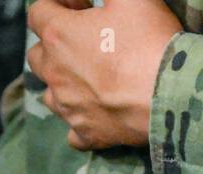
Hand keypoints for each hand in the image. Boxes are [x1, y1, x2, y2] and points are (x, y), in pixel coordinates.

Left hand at [26, 0, 181, 149]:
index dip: (55, 3)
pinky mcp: (84, 132)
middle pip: (36, 55)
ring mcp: (66, 107)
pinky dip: (80, 119)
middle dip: (52, 43)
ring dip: (62, 81)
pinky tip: (96, 111)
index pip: (37, 13)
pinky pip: (72, 129)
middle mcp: (54, 74)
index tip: (78, 5)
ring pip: (49, 93)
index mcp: (58, 36)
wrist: (166, 93)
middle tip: (83, 38)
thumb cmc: (146, 39)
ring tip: (89, 74)